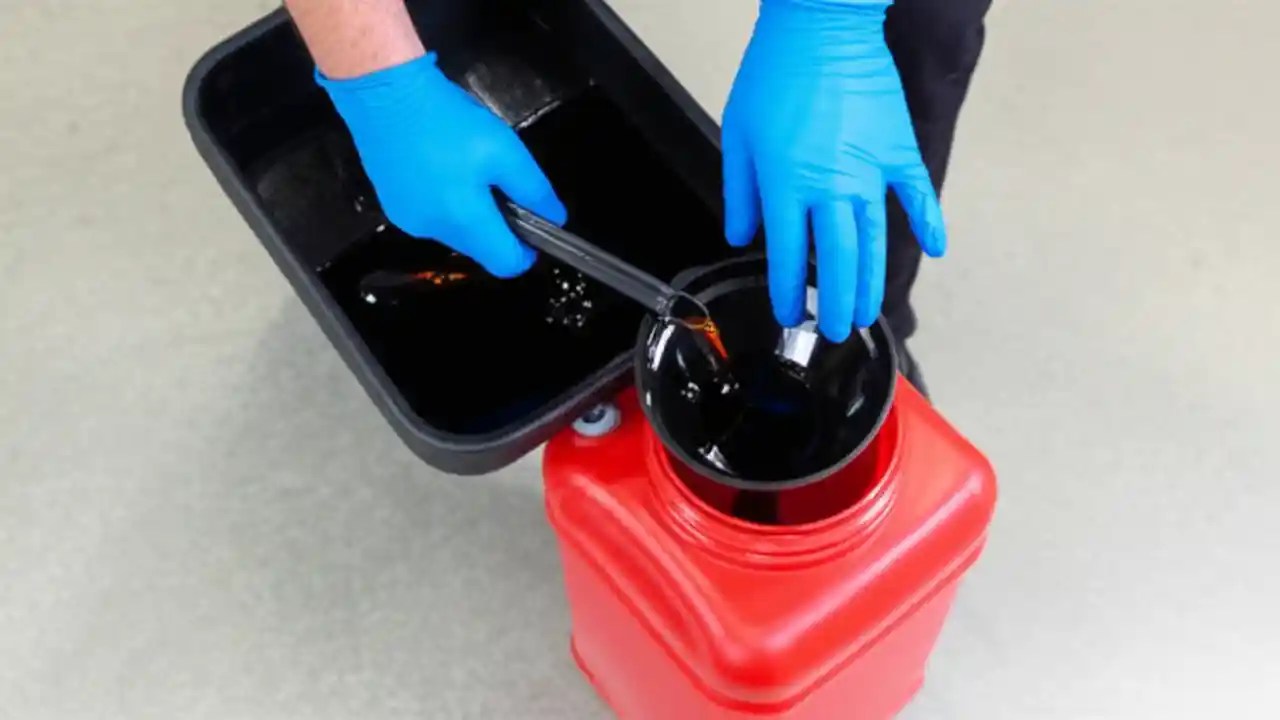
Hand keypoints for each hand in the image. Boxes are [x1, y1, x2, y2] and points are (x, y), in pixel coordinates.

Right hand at [318, 53, 566, 277]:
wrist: (384, 93)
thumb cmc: (449, 121)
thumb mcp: (505, 151)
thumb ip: (534, 190)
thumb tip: (555, 218)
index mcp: (465, 222)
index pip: (506, 264)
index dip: (527, 251)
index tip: (535, 226)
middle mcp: (434, 232)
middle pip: (481, 247)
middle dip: (497, 224)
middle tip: (499, 181)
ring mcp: (408, 220)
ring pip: (455, 231)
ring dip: (470, 211)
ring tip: (467, 167)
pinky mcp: (392, 205)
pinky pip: (431, 215)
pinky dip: (444, 201)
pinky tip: (441, 166)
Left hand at [722, 0, 945, 341]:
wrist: (822, 25)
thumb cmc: (774, 73)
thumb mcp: (739, 133)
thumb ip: (741, 190)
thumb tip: (741, 235)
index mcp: (788, 186)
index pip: (789, 257)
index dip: (789, 294)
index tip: (790, 315)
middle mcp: (832, 188)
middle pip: (838, 262)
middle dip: (836, 304)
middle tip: (837, 331)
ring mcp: (871, 171)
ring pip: (874, 241)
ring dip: (872, 282)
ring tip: (869, 313)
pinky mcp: (899, 150)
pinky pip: (918, 195)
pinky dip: (929, 222)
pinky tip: (936, 249)